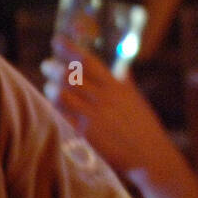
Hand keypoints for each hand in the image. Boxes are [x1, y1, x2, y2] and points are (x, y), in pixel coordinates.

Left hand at [41, 37, 166, 172]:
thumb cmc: (144, 127)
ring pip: (62, 95)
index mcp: (117, 87)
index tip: (56, 41)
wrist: (149, 156)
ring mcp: (94, 117)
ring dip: (52, 88)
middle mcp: (104, 99)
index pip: (88, 61)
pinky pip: (63, 116)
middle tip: (47, 65)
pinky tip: (54, 105)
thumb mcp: (136, 99)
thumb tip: (120, 66)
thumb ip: (124, 81)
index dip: (69, 49)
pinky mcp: (86, 134)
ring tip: (50, 86)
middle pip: (70, 76)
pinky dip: (55, 108)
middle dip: (54, 68)